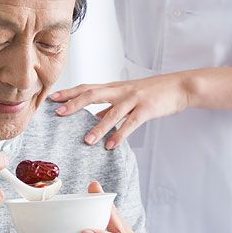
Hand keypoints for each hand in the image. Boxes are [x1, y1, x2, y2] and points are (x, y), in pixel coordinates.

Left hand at [49, 74, 188, 148]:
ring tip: (87, 141)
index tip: (52, 98)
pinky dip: (120, 134)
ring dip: (98, 127)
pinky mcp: (147, 109)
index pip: (87, 88)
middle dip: (74, 104)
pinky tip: (111, 145)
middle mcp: (121, 91)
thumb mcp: (129, 95)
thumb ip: (111, 106)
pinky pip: (131, 123)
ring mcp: (134, 99)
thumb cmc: (154, 92)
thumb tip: (95, 116)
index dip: (69, 93)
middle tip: (59, 113)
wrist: (179, 87)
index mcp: (115, 88)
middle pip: (93, 94)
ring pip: (112, 112)